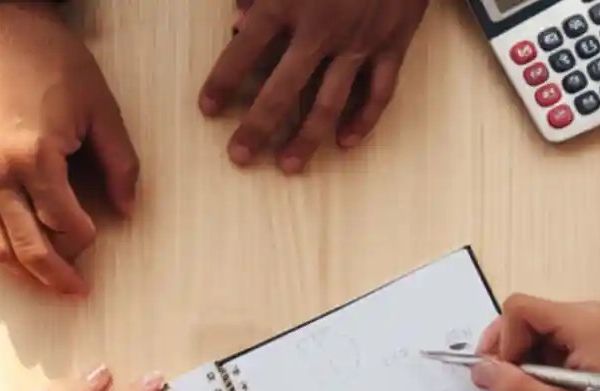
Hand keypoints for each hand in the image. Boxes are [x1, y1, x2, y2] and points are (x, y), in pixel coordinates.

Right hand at [0, 2, 139, 294]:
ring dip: (20, 270)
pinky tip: (5, 255)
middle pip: (25, 245)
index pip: (63, 223)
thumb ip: (120, 164)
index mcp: (34, 157)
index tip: (97, 238)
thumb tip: (128, 209)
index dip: (84, 239)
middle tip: (75, 291)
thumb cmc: (51, 61)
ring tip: (43, 281)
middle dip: (55, 275)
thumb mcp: (101, 108)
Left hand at [199, 0, 428, 173]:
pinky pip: (379, 91)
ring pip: (329, 102)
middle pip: (282, 90)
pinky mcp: (392, 45)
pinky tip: (347, 142)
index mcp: (286, 1)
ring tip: (288, 166)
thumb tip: (238, 21)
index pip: (244, 51)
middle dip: (257, 127)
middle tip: (239, 156)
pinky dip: (364, 120)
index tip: (207, 109)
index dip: (223, 82)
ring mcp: (359, 42)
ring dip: (307, 138)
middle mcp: (320, 30)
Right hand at [472, 294, 599, 390]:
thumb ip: (515, 387)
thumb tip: (480, 370)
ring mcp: (584, 327)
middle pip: (520, 319)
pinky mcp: (583, 342)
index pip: (519, 309)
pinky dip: (531, 369)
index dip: (504, 341)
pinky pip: (542, 344)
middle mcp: (583, 315)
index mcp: (582, 323)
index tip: (509, 376)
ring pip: (527, 333)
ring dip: (517, 367)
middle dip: (506, 356)